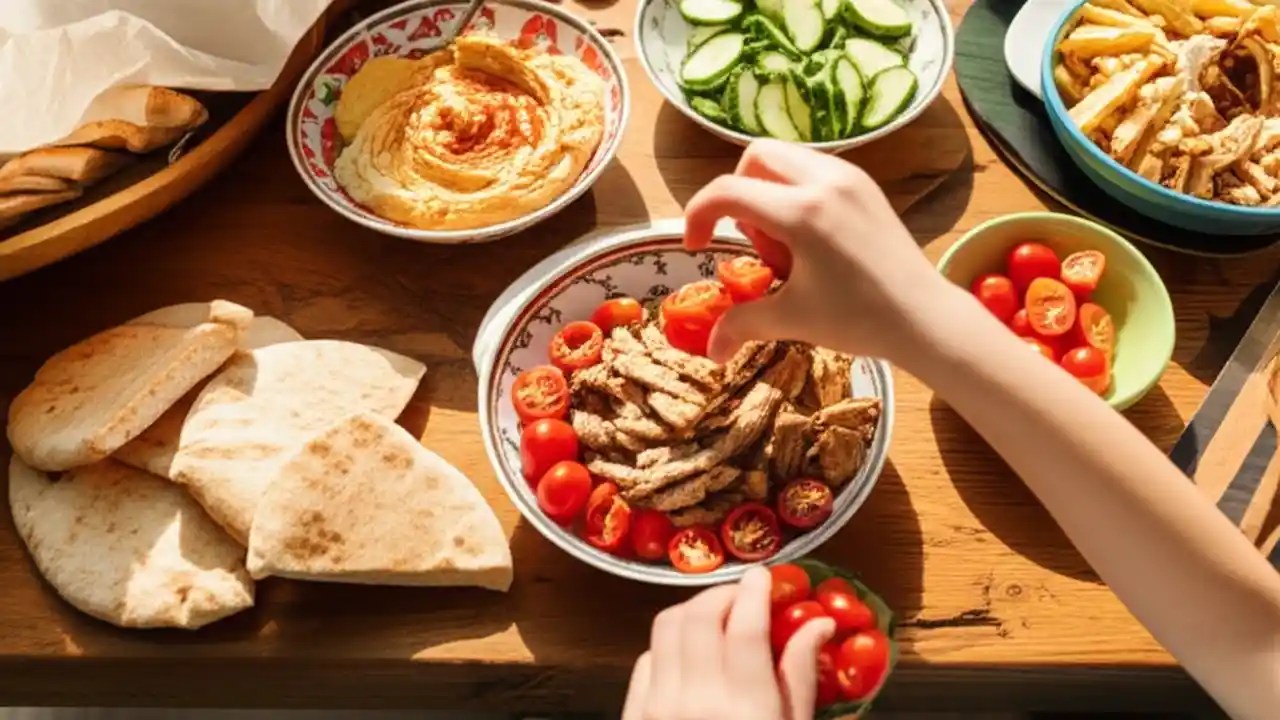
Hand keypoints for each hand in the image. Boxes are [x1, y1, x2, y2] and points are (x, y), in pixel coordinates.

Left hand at [622, 567, 835, 719]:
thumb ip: (799, 677)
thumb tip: (818, 621)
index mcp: (744, 709)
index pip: (744, 627)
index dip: (755, 591)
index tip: (767, 576)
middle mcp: (695, 702)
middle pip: (699, 616)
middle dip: (723, 593)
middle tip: (745, 594)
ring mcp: (657, 709)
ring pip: (666, 628)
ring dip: (693, 610)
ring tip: (719, 616)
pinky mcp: (633, 717)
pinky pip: (646, 660)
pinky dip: (668, 644)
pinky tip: (691, 654)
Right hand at [684, 139, 956, 363]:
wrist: (924, 318)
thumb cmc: (860, 319)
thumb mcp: (793, 320)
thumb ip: (742, 324)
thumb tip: (710, 350)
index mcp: (802, 213)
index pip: (727, 190)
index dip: (698, 214)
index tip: (697, 245)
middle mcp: (825, 181)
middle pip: (755, 156)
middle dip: (736, 193)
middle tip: (750, 240)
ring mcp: (849, 177)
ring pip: (785, 158)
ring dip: (766, 192)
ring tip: (784, 245)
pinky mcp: (865, 184)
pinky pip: (812, 170)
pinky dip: (794, 193)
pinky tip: (809, 240)